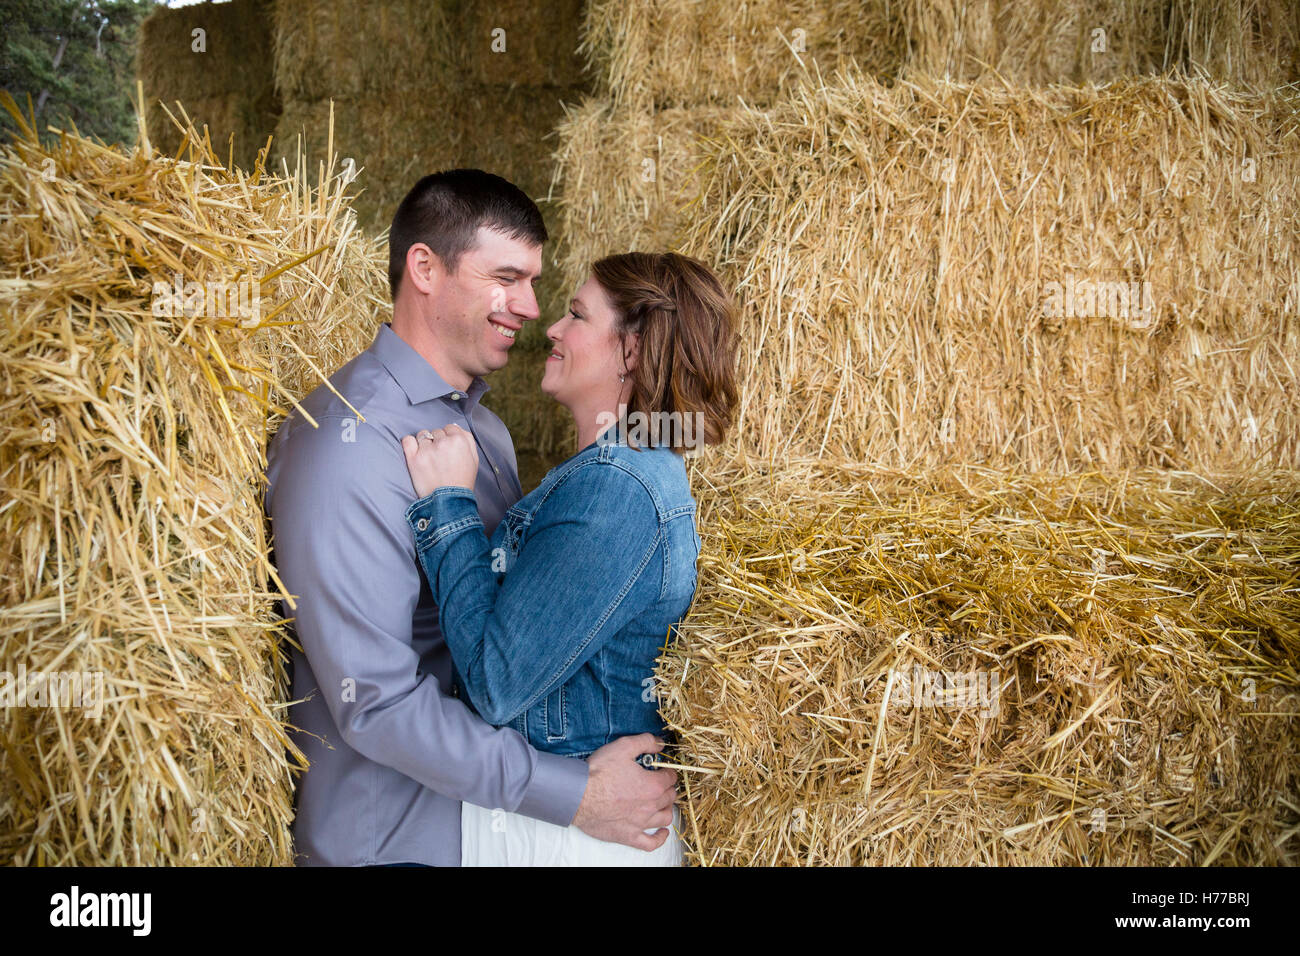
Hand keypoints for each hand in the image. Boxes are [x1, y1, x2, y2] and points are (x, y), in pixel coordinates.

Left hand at [400, 423, 478, 496]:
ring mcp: (427, 450)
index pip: (449, 428)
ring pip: (422, 435)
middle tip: (439, 456)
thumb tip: (455, 427)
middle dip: (437, 441)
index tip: (447, 448)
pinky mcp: (413, 458)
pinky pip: (407, 440)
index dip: (448, 437)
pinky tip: (415, 451)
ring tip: (428, 457)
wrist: (449, 501)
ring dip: (425, 443)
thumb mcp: (474, 459)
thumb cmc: (462, 481)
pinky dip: (410, 443)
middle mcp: (443, 443)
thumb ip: (467, 439)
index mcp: (459, 441)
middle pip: (436, 431)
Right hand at [572, 734, 677, 850]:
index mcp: (653, 785)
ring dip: (666, 809)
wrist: (578, 795)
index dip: (667, 772)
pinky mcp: (628, 836)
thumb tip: (659, 743)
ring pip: (664, 818)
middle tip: (660, 783)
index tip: (662, 770)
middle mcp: (651, 806)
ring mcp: (641, 823)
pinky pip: (651, 843)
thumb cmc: (599, 772)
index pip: (670, 778)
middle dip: (667, 788)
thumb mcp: (623, 747)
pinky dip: (660, 838)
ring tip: (661, 804)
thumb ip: (645, 742)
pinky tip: (662, 833)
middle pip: (669, 797)